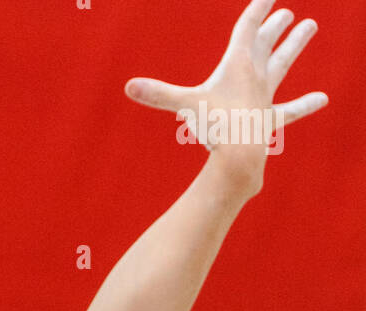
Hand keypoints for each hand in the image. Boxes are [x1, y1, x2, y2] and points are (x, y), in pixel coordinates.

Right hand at [125, 1, 327, 175]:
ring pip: (283, 64)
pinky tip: (323, 98)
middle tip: (286, 13)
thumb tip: (128, 87)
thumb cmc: (214, 127)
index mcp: (237, 64)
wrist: (240, 154)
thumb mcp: (184, 105)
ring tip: (311, 26)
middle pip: (267, 42)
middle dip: (275, 25)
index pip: (248, 27)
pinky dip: (307, 104)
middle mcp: (255, 75)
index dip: (257, 8)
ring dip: (296, 44)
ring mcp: (266, 96)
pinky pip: (292, 110)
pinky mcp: (271, 120)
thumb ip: (158, 94)